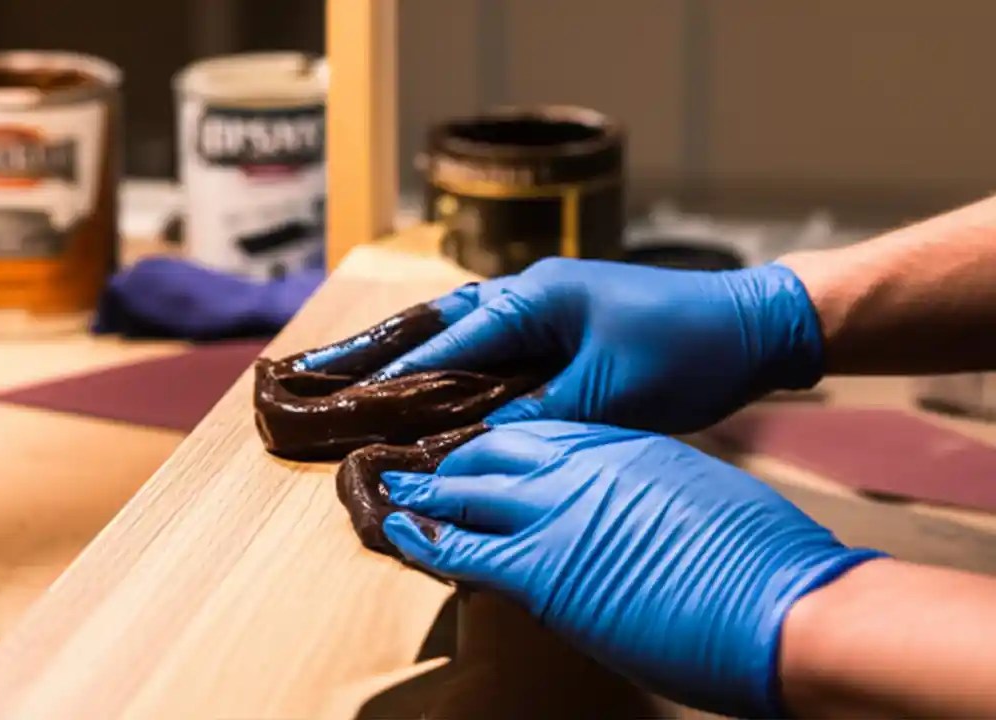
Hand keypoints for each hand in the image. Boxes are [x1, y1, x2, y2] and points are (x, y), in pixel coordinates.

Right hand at [374, 258, 825, 432]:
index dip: (391, 380)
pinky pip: (491, 343)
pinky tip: (433, 383)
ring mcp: (544, 306)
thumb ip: (534, 416)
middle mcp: (528, 294)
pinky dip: (454, 361)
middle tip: (312, 372)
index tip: (340, 404)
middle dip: (376, 353)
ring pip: (458, 330)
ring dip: (410, 353)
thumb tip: (465, 446)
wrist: (752, 325)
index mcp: (533, 299)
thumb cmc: (686, 351)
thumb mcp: (608, 393)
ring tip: (350, 373)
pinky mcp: (562, 325)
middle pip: (434, 326)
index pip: (445, 347)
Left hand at [380, 421, 882, 716]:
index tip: (474, 448)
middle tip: (414, 460)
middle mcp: (584, 467)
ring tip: (390, 490)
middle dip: (451, 455)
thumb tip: (627, 509)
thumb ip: (650, 492)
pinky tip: (398, 530)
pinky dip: (424, 536)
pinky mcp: (545, 568)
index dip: (500, 442)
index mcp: (624, 448)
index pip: (542, 434)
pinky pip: (465, 546)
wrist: (784, 598)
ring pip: (469, 490)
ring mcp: (560, 513)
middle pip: (497, 449)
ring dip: (425, 490)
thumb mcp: (698, 497)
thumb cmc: (764, 559)